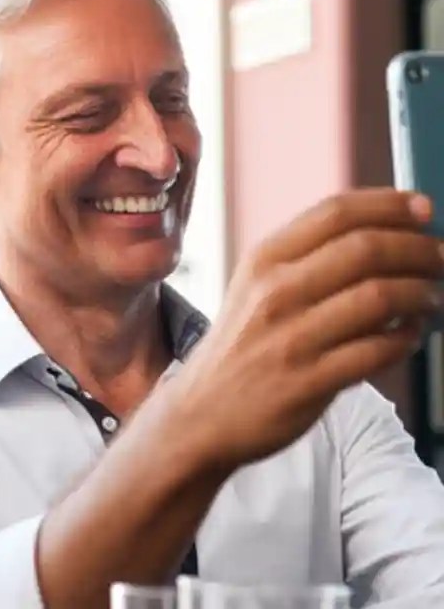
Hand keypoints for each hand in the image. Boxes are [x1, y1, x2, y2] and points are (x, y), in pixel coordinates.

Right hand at [165, 188, 443, 470]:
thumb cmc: (241, 347)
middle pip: (366, 249)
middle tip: (439, 258)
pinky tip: (410, 336)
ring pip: (380, 298)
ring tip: (432, 298)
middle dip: (419, 249)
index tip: (425, 209)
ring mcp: (291, 338)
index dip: (391, 205)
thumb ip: (306, 258)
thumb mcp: (254, 288)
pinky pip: (378, 350)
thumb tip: (383, 229)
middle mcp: (274, 293)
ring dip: (422, 294)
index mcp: (262, 261)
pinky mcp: (309, 382)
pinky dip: (407, 339)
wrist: (201, 414)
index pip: (336, 213)